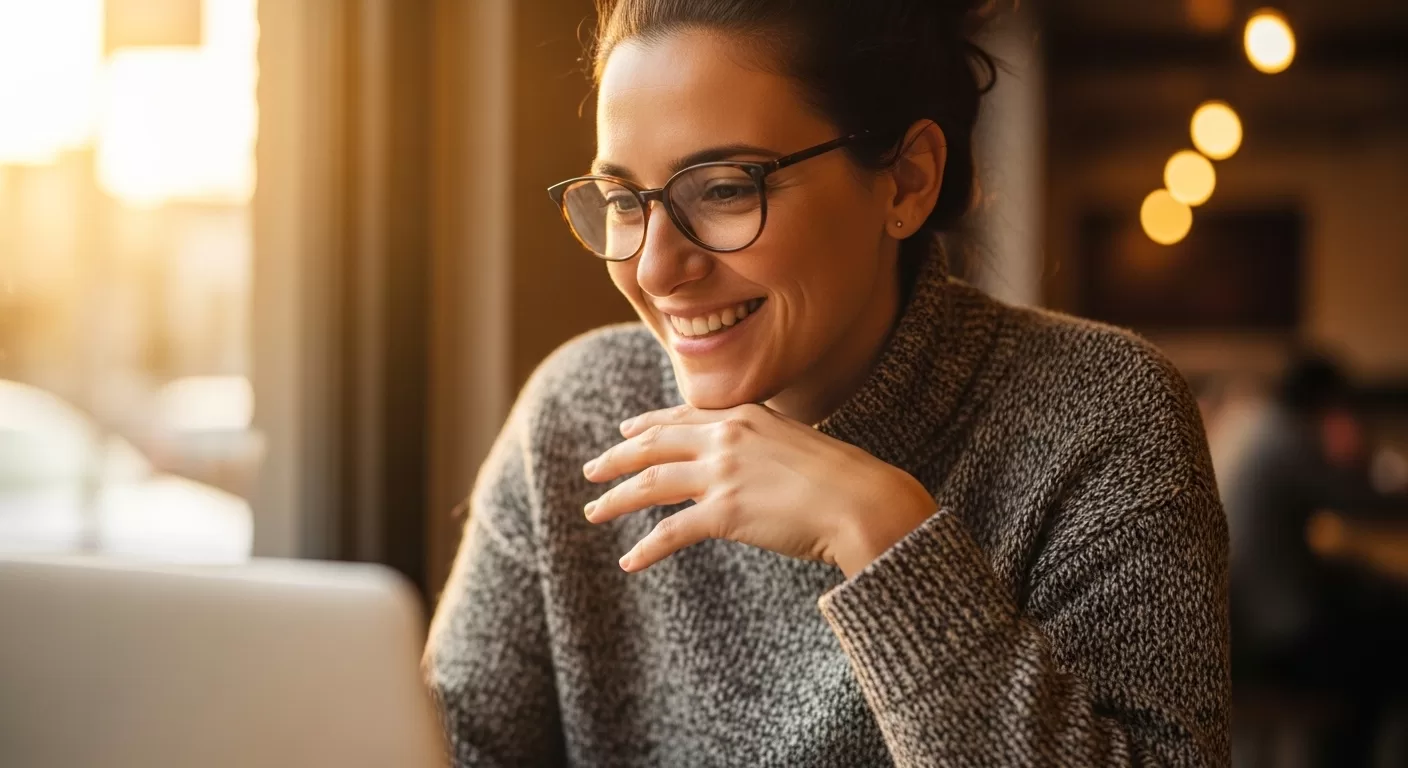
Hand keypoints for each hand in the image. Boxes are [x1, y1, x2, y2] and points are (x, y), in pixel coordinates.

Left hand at [582, 403, 935, 577]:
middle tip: (591, 472)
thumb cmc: (844, 479)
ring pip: (649, 484)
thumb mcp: (798, 442)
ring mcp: (723, 474)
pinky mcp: (725, 513)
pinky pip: (671, 532)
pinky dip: (647, 549)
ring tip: (594, 512)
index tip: (624, 432)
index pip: (680, 417)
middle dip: (616, 459)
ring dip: (615, 500)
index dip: (646, 425)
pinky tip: (631, 562)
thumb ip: (765, 444)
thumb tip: (751, 461)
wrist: (864, 501)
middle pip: (652, 445)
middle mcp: (726, 437)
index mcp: (744, 416)